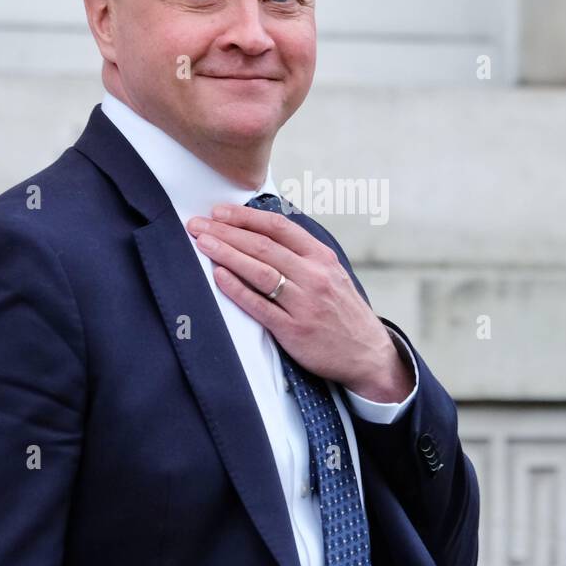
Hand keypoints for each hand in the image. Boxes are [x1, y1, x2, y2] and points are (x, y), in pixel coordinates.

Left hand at [186, 203, 412, 400]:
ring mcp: (304, 303)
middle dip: (226, 232)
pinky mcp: (295, 330)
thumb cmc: (343, 311)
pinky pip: (261, 305)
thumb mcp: (332, 273)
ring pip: (260, 271)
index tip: (219, 212)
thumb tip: (263, 233)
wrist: (368, 353)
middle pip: (263, 246)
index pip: (278, 227)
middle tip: (197, 224)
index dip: (245, 217)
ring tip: (203, 243)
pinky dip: (238, 289)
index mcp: (322, 257)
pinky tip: (219, 276)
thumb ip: (302, 255)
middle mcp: (314, 275)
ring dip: (227, 254)